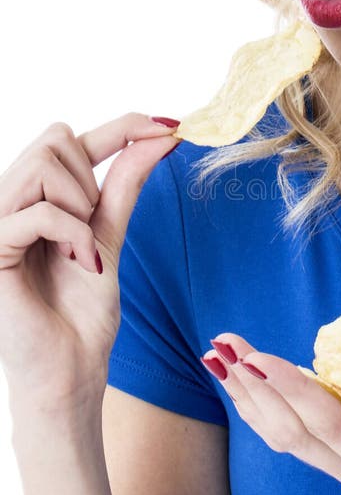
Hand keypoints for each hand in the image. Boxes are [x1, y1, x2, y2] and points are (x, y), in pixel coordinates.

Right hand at [0, 113, 179, 410]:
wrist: (70, 369)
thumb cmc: (82, 312)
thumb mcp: (109, 235)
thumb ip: (124, 184)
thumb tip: (159, 135)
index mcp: (34, 197)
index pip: (72, 139)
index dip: (122, 125)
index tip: (170, 125)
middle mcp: (7, 201)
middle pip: (55, 138)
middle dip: (91, 180)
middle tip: (91, 230)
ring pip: (44, 164)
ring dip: (81, 207)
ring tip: (79, 251)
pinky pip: (38, 211)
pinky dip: (72, 235)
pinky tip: (78, 263)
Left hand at [201, 334, 340, 494]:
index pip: (329, 425)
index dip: (289, 389)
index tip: (255, 354)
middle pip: (296, 434)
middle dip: (254, 388)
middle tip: (221, 346)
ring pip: (286, 437)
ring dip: (248, 396)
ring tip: (217, 355)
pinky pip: (294, 432)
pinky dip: (263, 404)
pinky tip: (240, 378)